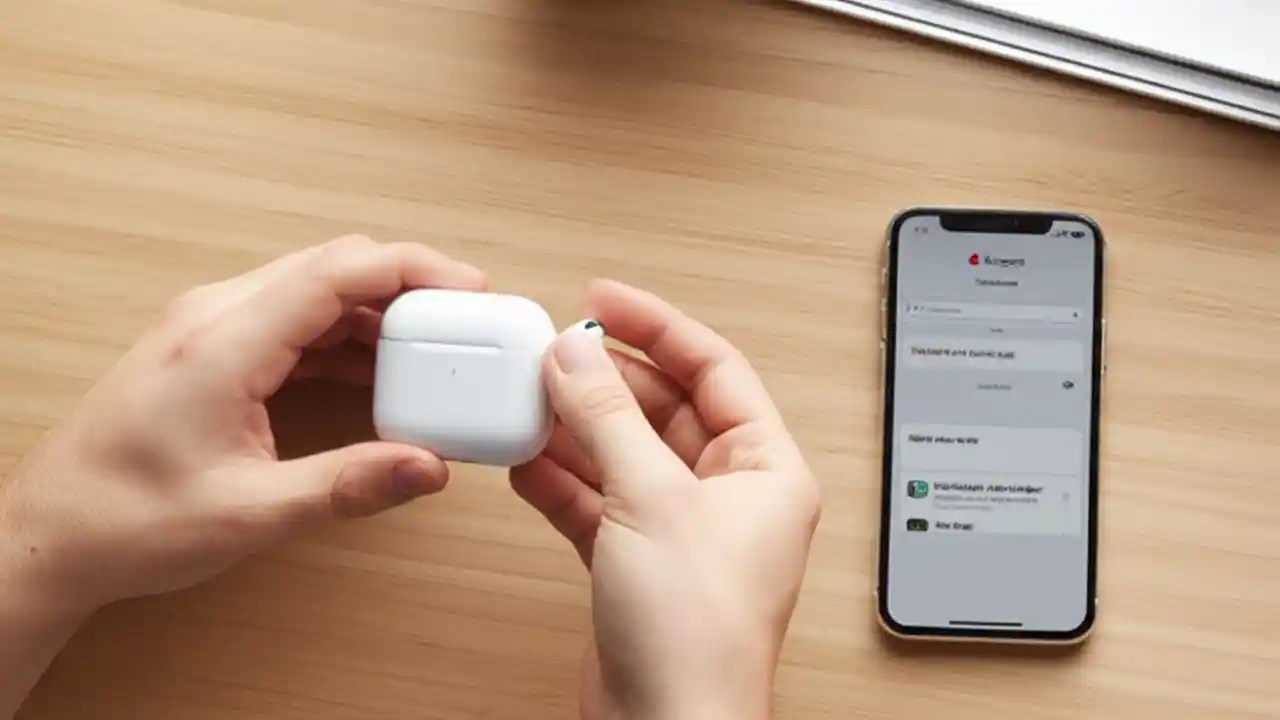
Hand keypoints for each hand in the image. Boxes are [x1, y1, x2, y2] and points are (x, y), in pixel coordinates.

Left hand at [0, 235, 484, 714]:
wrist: (52, 533)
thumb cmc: (128, 519)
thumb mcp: (250, 512)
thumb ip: (347, 484)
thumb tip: (428, 466)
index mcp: (223, 342)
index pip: (337, 271)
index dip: (413, 268)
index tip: (471, 286)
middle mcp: (217, 316)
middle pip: (335, 267)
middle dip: (410, 286)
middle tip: (470, 319)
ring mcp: (213, 327)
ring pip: (318, 291)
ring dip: (381, 314)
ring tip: (438, 351)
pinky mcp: (216, 348)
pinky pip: (297, 321)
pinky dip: (349, 339)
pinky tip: (382, 374)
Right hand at [510, 281, 820, 719]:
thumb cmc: (696, 636)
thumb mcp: (649, 499)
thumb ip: (607, 418)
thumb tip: (575, 352)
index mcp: (765, 469)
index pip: (714, 369)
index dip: (658, 326)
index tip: (605, 299)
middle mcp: (729, 496)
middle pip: (664, 408)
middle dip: (607, 379)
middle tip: (554, 351)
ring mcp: (680, 530)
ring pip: (623, 453)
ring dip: (575, 427)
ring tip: (530, 396)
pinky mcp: (636, 564)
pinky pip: (596, 500)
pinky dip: (560, 480)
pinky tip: (524, 460)